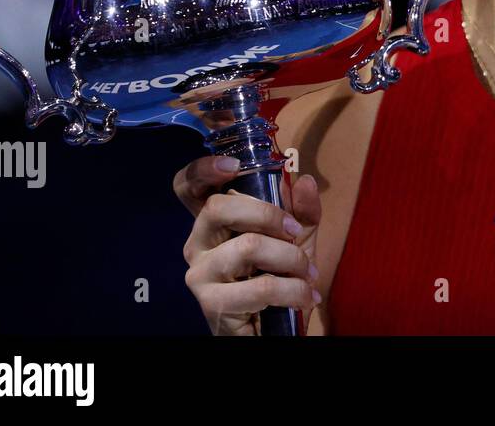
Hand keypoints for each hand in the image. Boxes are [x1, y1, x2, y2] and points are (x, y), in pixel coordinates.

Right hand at [174, 157, 321, 334]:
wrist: (278, 328)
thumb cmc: (281, 277)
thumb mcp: (299, 238)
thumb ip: (303, 210)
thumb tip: (304, 182)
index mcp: (214, 222)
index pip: (188, 187)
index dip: (202, 170)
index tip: (234, 166)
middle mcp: (198, 244)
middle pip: (218, 207)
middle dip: (268, 214)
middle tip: (293, 231)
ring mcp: (200, 274)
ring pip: (247, 246)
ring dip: (290, 259)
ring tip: (307, 274)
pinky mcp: (211, 304)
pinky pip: (260, 286)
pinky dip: (293, 290)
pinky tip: (304, 297)